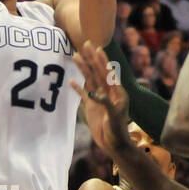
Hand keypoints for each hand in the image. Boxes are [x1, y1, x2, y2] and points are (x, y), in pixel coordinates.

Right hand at [70, 41, 131, 159]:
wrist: (114, 145)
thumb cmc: (117, 132)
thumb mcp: (113, 117)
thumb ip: (105, 103)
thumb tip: (94, 92)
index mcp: (117, 92)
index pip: (108, 73)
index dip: (102, 61)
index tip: (97, 49)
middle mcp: (108, 92)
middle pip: (98, 72)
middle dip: (92, 58)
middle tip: (85, 43)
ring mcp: (99, 99)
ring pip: (90, 80)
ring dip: (83, 68)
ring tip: (75, 56)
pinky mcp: (92, 107)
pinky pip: (83, 94)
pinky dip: (78, 87)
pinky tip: (71, 80)